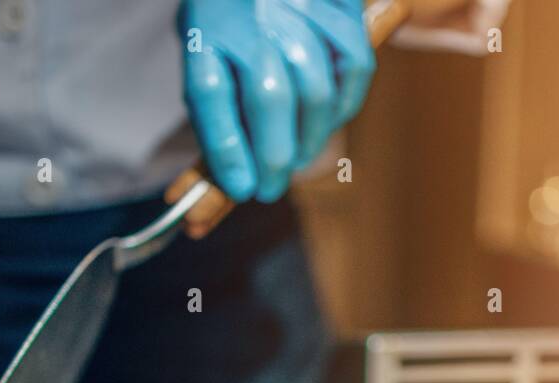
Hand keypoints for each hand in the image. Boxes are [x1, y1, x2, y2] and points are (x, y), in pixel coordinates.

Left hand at [178, 0, 374, 203]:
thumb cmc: (232, 17)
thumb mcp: (205, 48)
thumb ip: (215, 103)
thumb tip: (236, 172)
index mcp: (209, 26)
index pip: (209, 93)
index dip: (225, 149)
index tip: (241, 189)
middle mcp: (254, 12)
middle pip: (269, 97)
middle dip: (273, 158)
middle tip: (271, 188)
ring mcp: (301, 5)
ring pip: (315, 91)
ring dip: (310, 139)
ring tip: (299, 158)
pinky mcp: (341, 5)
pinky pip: (353, 68)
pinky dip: (344, 106)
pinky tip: (327, 120)